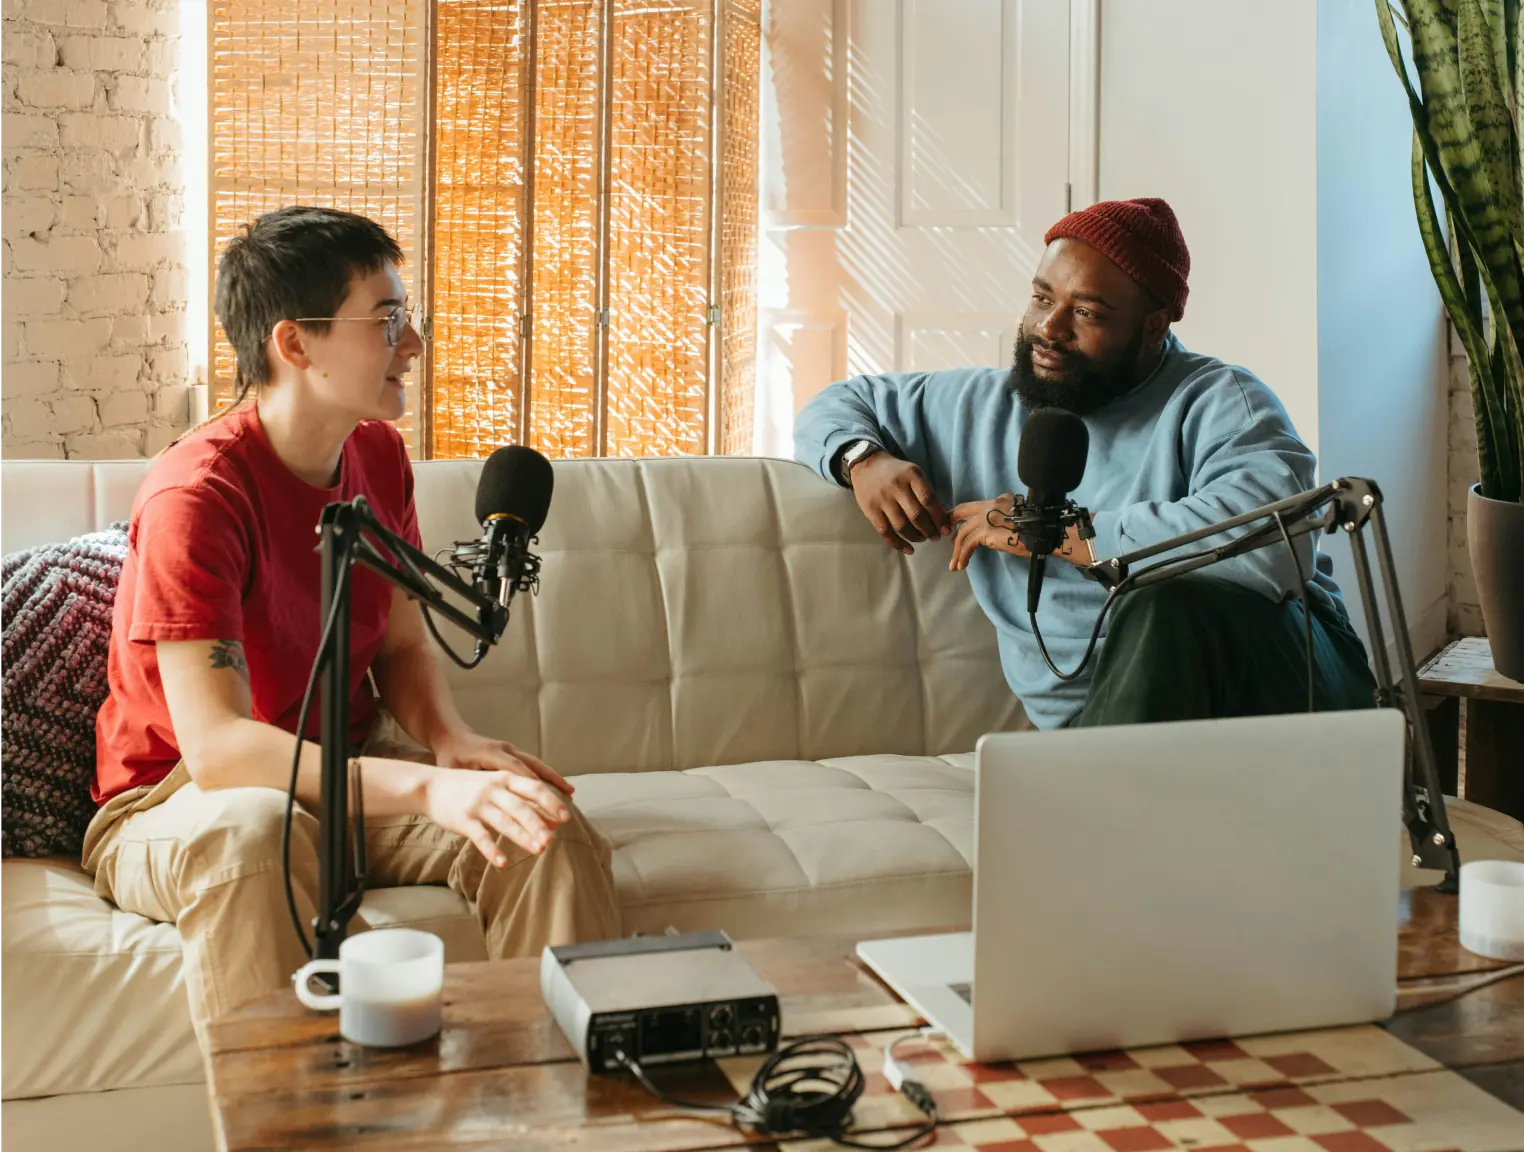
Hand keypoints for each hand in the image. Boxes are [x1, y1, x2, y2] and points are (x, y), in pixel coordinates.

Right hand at [423, 766, 571, 864]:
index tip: (566, 817)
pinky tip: (503, 863)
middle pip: (521, 807)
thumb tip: (551, 820)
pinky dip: (492, 850)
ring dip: (523, 837)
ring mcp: (478, 804)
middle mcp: (493, 789)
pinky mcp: (463, 820)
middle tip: (552, 840)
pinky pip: (481, 837)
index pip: (534, 788)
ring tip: (538, 850)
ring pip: (504, 822)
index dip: (551, 803)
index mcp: (504, 778)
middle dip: (539, 824)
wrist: (430, 786)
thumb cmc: (468, 787)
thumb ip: (521, 798)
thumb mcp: (495, 785)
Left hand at [432, 728, 573, 795]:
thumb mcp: (455, 770)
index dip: (532, 786)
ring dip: (554, 778)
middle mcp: (507, 750)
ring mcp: (512, 751)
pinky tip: (557, 787)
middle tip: (568, 796)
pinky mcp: (513, 754)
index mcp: (493, 753)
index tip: (546, 801)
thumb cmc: (450, 757)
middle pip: (534, 766)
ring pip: (538, 765)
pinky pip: (533, 765)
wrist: (452, 735)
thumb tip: (482, 802)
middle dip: (552, 782)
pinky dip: (546, 776)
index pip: (517, 771)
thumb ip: (469, 783)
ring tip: (570, 792)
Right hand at [850, 452, 951, 554]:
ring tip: (923, 539)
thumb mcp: (914, 473)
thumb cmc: (896, 472)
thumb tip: (942, 518)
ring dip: (916, 537)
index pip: (928, 500)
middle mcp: (896, 487)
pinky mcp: (871, 510)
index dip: (939, 518)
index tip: (946, 530)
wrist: (867, 465)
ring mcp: (882, 499)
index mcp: (911, 475)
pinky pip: (885, 532)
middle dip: (929, 530)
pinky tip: (909, 549)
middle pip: (916, 515)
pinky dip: (899, 544)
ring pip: (902, 526)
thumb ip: (926, 492)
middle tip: (935, 537)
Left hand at [948, 498, 1097, 571]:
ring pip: (962, 533)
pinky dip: (963, 555)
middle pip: (960, 513)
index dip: (960, 515)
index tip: (955, 526)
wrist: (1047, 531)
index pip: (974, 505)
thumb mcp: (1020, 518)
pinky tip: (962, 565)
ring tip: (955, 565)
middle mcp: (990, 505)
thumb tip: (996, 532)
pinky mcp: (986, 531)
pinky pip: (967, 544)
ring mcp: (987, 517)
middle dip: (950, 526)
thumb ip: (1006, 519)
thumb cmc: (1040, 528)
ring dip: (957, 550)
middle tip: (947, 541)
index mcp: (999, 500)